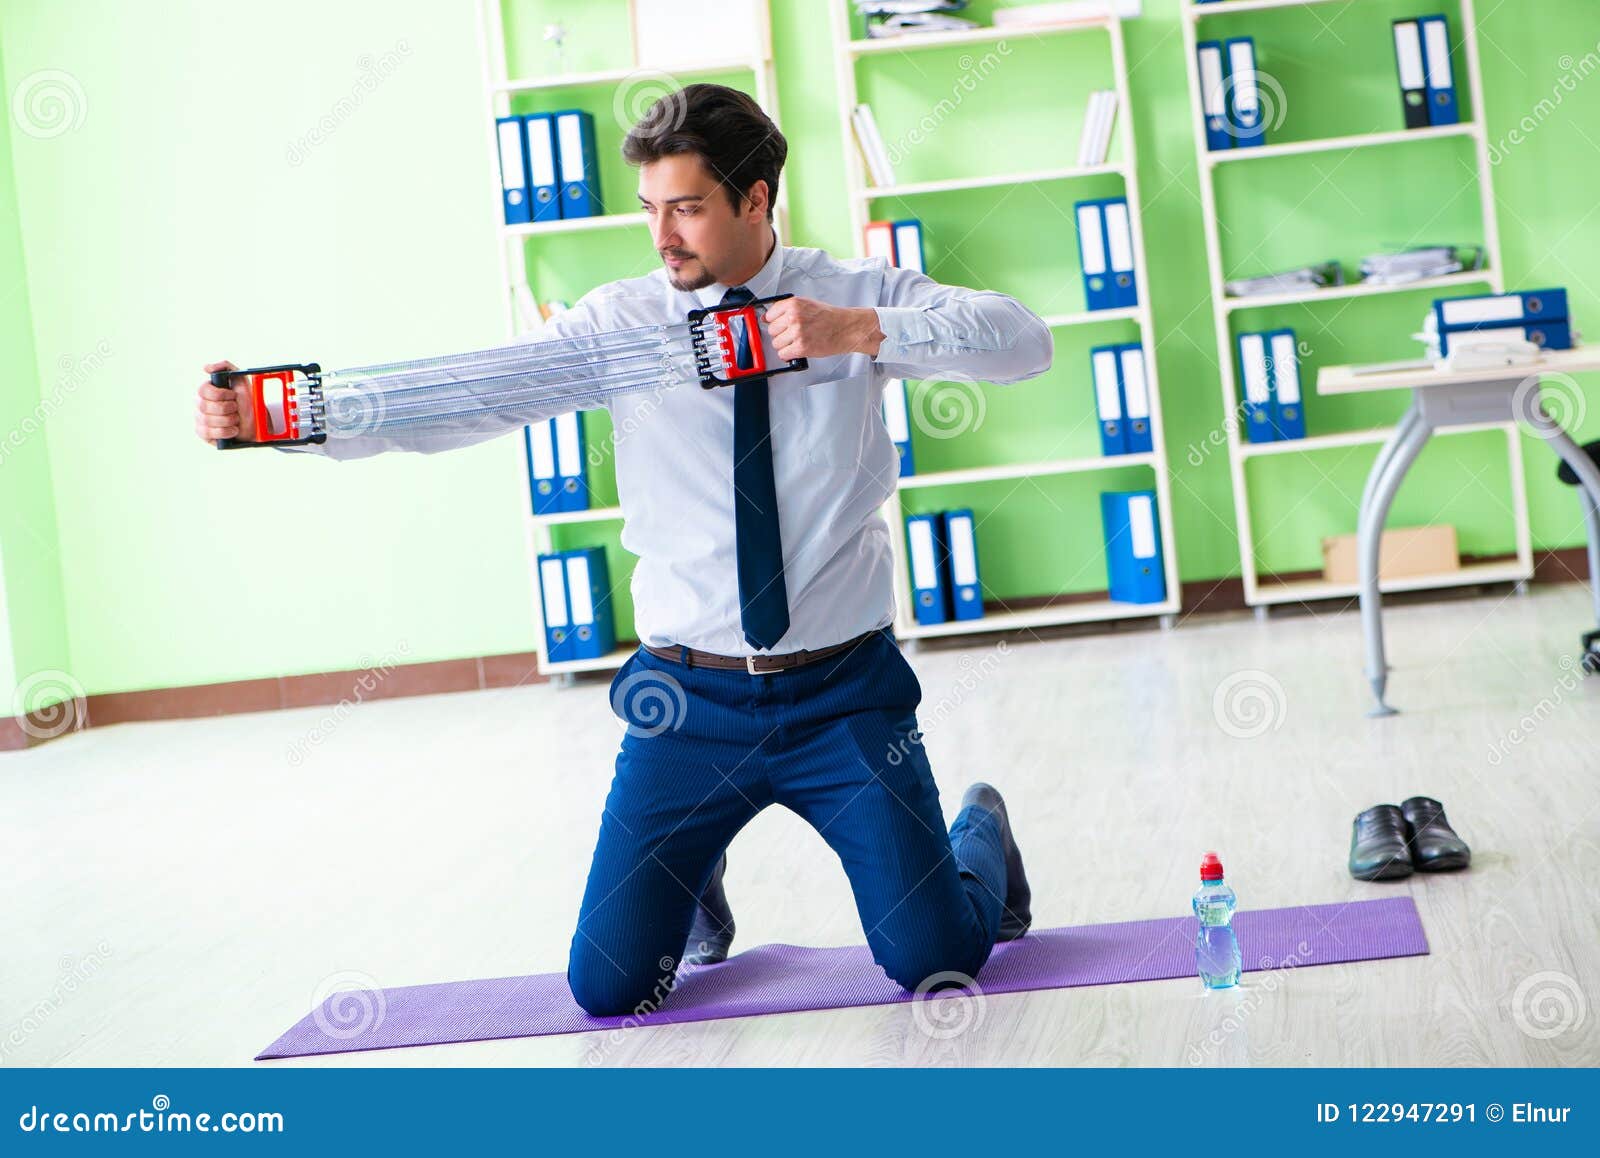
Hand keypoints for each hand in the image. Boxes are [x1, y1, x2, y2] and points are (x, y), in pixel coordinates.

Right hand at [195, 360, 256, 443]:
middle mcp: (199, 403)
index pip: (203, 390)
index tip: (234, 396)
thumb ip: (225, 366)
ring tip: (237, 419)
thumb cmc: (246, 398)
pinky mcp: (203, 433)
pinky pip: (207, 434)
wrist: (255, 420)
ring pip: (207, 421)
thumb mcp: (240, 378)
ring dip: (228, 420)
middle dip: (227, 408)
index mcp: (206, 389)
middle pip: (204, 407)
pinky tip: (234, 430)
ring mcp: (199, 418)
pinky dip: (224, 432)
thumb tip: (205, 368)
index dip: (221, 395)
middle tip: (236, 408)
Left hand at [761, 296, 883, 361]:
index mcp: (794, 304)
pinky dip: (789, 355)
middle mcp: (794, 317)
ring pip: (776, 344)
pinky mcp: (801, 347)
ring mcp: (797, 332)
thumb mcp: (807, 305)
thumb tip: (765, 319)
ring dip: (785, 345)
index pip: (769, 315)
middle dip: (781, 334)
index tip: (780, 325)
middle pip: (772, 330)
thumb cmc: (829, 317)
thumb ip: (786, 310)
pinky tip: (798, 350)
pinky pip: (783, 354)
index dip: (775, 322)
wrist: (846, 328)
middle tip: (794, 334)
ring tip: (799, 341)